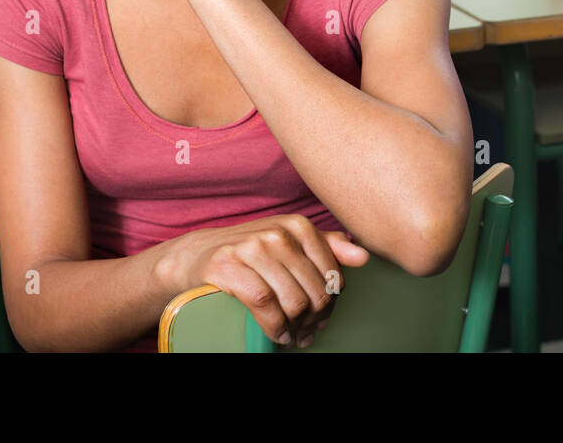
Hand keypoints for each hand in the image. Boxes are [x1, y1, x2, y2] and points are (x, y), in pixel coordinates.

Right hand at [161, 214, 369, 347]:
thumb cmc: (252, 251)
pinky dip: (275, 327)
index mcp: (299, 226)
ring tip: (292, 336)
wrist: (198, 254)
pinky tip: (277, 335)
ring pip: (293, 301)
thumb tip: (364, 257)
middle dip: (314, 320)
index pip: (332, 274)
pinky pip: (264, 305)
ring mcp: (252, 248)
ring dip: (296, 328)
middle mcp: (278, 233)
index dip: (331, 304)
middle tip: (306, 333)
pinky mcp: (229, 266)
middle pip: (315, 291)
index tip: (322, 318)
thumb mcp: (290, 242)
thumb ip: (328, 246)